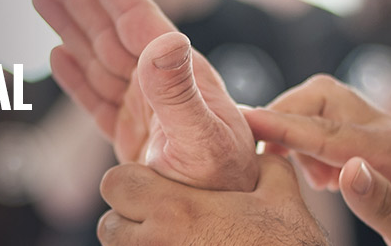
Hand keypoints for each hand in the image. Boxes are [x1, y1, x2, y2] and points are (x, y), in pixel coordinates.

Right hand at [33, 0, 257, 190]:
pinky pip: (97, 98)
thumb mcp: (203, 136)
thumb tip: (163, 39)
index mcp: (179, 74)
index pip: (136, 19)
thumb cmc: (224, 182)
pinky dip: (76, 75)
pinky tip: (60, 54)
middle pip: (111, 29)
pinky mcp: (132, 137)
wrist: (222, 222)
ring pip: (99, 56)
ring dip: (71, 25)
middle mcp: (161, 84)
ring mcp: (145, 109)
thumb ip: (180, 90)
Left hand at [98, 154, 326, 244]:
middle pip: (109, 225)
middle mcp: (156, 244)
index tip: (154, 187)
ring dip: (137, 244)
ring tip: (171, 240)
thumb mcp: (282, 196)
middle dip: (128, 220)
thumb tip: (261, 153)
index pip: (115, 183)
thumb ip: (265, 164)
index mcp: (176, 209)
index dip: (131, 182)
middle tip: (161, 220)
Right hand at [243, 75, 390, 244]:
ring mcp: (388, 134)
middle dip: (286, 113)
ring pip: (329, 106)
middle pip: (324, 97)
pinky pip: (339, 125)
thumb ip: (381, 201)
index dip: (278, 125)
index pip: (323, 130)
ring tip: (289, 167)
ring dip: (300, 126)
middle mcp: (389, 132)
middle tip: (259, 150)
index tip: (239, 121)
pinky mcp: (386, 145)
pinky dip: (315, 140)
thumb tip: (346, 169)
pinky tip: (319, 177)